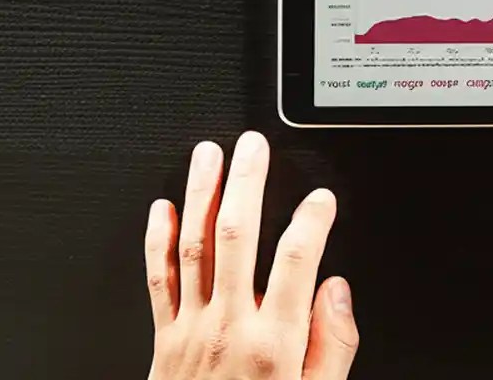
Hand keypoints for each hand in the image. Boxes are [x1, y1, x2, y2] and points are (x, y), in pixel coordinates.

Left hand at [143, 131, 359, 378]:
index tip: (321, 198)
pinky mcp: (164, 340)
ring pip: (193, 246)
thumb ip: (333, 346)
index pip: (298, 260)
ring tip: (210, 155)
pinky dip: (157, 240)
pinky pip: (157, 280)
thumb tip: (336, 293)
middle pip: (237, 236)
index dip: (312, 219)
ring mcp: (191, 331)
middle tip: (253, 147)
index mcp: (275, 343)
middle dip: (246, 182)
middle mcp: (230, 328)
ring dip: (201, 193)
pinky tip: (163, 208)